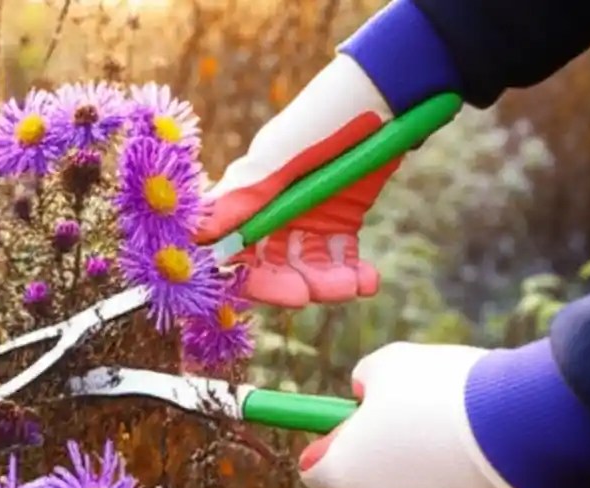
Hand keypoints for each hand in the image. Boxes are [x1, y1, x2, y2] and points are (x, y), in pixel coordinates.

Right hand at [194, 54, 402, 308]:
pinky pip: (341, 260)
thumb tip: (198, 233)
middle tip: (306, 294)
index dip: (239, 272)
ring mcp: (306, 217)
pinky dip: (353, 275)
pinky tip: (368, 279)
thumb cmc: (328, 113)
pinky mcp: (341, 220)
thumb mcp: (284, 152)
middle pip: (267, 265)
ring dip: (327, 284)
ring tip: (353, 283)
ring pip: (306, 268)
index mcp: (247, 193)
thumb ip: (245, 193)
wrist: (391, 91)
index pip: (228, 246)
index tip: (257, 285)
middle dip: (286, 284)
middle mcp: (272, 210)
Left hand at [297, 342, 582, 487]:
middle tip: (429, 423)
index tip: (357, 426)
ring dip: (440, 480)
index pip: (316, 473)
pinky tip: (505, 467)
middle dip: (393, 460)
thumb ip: (366, 379)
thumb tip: (364, 391)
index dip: (334, 447)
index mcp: (346, 475)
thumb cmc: (451, 391)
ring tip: (478, 440)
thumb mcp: (393, 364)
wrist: (531, 431)